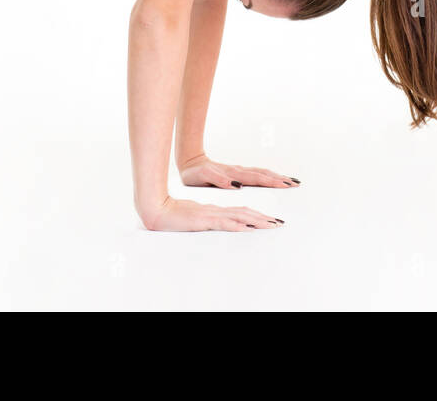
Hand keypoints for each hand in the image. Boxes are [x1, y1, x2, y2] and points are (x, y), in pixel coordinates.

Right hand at [140, 196, 284, 231]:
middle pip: (245, 213)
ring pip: (239, 216)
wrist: (157, 209)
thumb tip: (222, 222)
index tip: (271, 220)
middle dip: (263, 218)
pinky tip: (248, 226)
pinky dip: (238, 224)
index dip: (257, 215)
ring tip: (271, 224)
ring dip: (256, 220)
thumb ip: (209, 219)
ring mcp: (211, 214)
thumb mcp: (196, 217)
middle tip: (279, 222)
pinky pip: (224, 222)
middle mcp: (216, 210)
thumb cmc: (174, 214)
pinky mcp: (204, 220)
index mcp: (216, 210)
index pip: (241, 212)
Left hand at [178, 153, 301, 190]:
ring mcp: (238, 172)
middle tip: (296, 183)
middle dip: (280, 179)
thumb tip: (236, 185)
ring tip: (289, 181)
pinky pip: (256, 174)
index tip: (286, 184)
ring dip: (276, 177)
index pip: (257, 178)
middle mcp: (238, 172)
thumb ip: (219, 180)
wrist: (189, 163)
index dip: (272, 182)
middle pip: (264, 174)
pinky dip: (267, 176)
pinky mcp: (236, 173)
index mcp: (233, 174)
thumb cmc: (194, 173)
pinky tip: (272, 179)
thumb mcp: (203, 177)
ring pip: (261, 173)